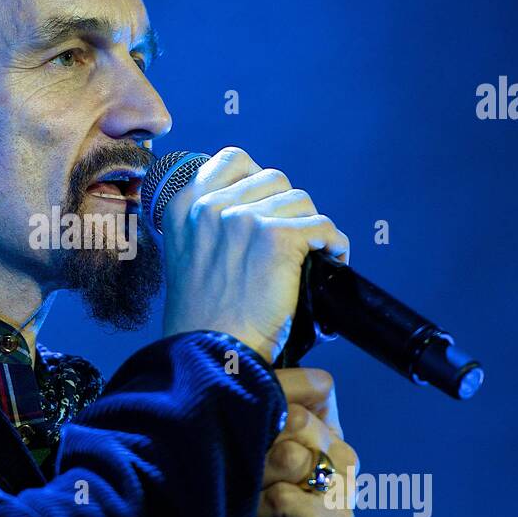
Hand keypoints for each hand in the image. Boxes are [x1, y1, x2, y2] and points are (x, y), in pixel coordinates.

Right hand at [159, 146, 349, 362]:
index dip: (259, 181)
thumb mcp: (186, 259)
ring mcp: (242, 219)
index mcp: (184, 208)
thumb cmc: (202, 322)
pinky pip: (322, 226)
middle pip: (272, 178)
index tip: (268, 208)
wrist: (210, 357)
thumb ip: (208, 227)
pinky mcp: (276, 238)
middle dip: (287, 208)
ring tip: (311, 254)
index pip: (233, 160)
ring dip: (310, 226)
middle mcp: (210, 206)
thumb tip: (253, 209)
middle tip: (292, 241)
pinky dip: (334, 244)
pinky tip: (330, 261)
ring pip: (300, 200)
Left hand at [235, 367, 357, 516]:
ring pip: (293, 457)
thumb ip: (262, 392)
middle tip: (246, 466)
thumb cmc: (242, 492)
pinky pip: (289, 497)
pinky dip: (265, 506)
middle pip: (298, 420)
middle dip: (260, 443)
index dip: (275, 400)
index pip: (317, 385)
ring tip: (251, 492)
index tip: (254, 425)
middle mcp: (342, 451)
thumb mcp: (248, 435)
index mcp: (326, 425)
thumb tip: (260, 351)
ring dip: (258, 477)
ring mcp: (347, 487)